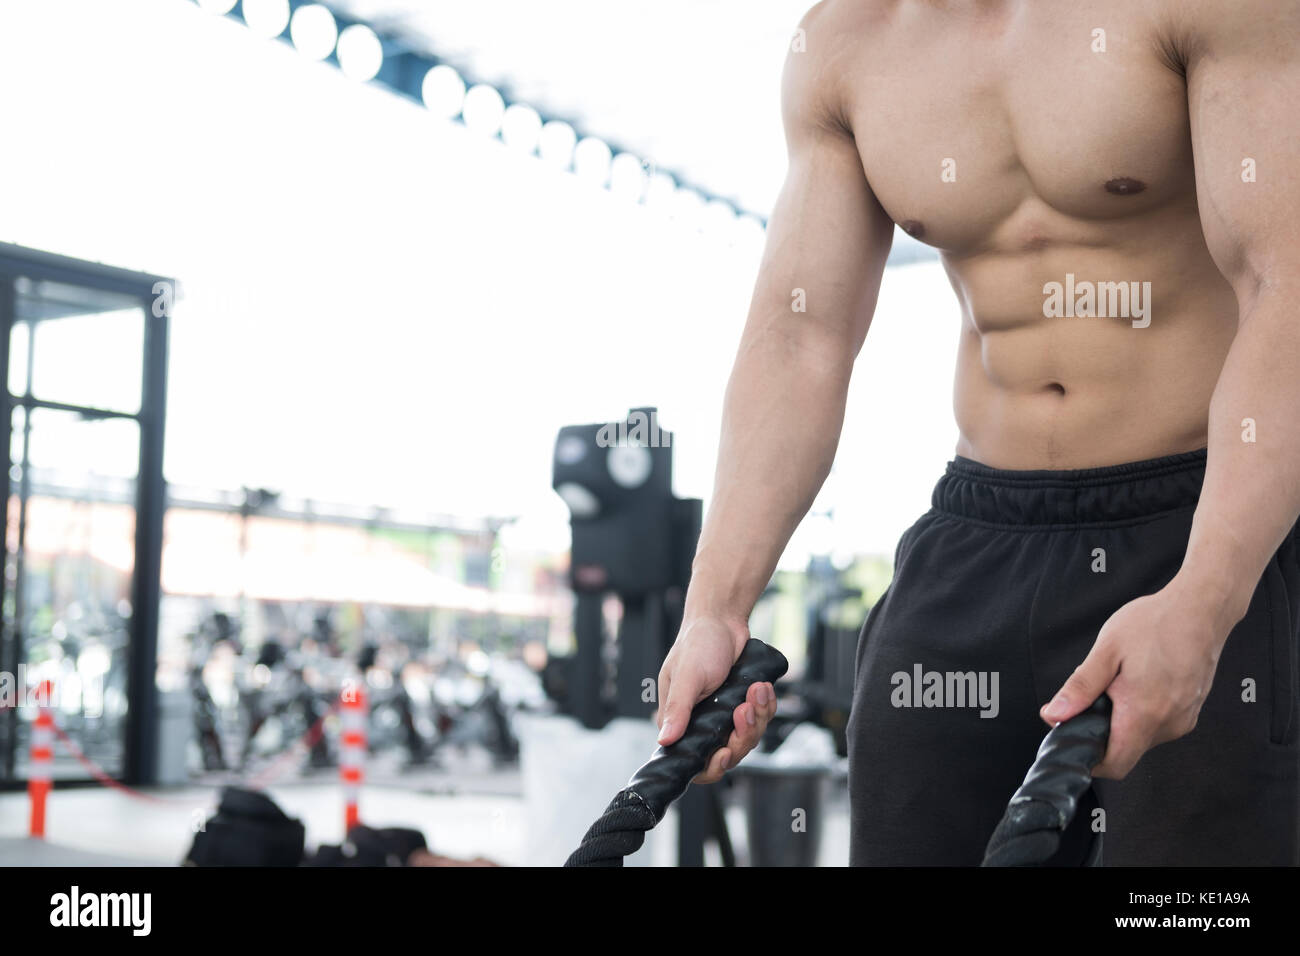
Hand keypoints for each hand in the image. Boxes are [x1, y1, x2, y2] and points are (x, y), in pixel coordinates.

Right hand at [655, 617, 777, 783]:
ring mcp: (724, 717)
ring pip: (748, 738)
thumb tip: (664, 740)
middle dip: (742, 735)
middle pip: (728, 753)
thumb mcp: (687, 675)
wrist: (723, 620)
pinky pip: (760, 720)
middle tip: (744, 709)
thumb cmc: (698, 643)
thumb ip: (677, 709)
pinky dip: (765, 706)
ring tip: (757, 690)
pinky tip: (762, 688)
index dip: (711, 765)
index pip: (693, 760)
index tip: (725, 752)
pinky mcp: (743, 707)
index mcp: (680, 720)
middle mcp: (701, 723)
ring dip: (757, 716)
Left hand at [1040, 577, 1232, 778]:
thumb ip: (1080, 687)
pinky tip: (1137, 683)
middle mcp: (1169, 724)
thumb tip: (1054, 715)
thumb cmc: (1154, 624)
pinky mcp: (1191, 711)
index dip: (1090, 761)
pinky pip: (1158, 724)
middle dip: (1103, 733)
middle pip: (1126, 751)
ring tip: (1118, 683)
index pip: (1115, 764)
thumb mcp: (1107, 651)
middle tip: (1092, 698)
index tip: (1072, 741)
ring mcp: (1184, 719)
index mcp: (1144, 713)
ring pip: (1142, 737)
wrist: (1200, 609)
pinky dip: (1141, 713)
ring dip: (1123, 721)